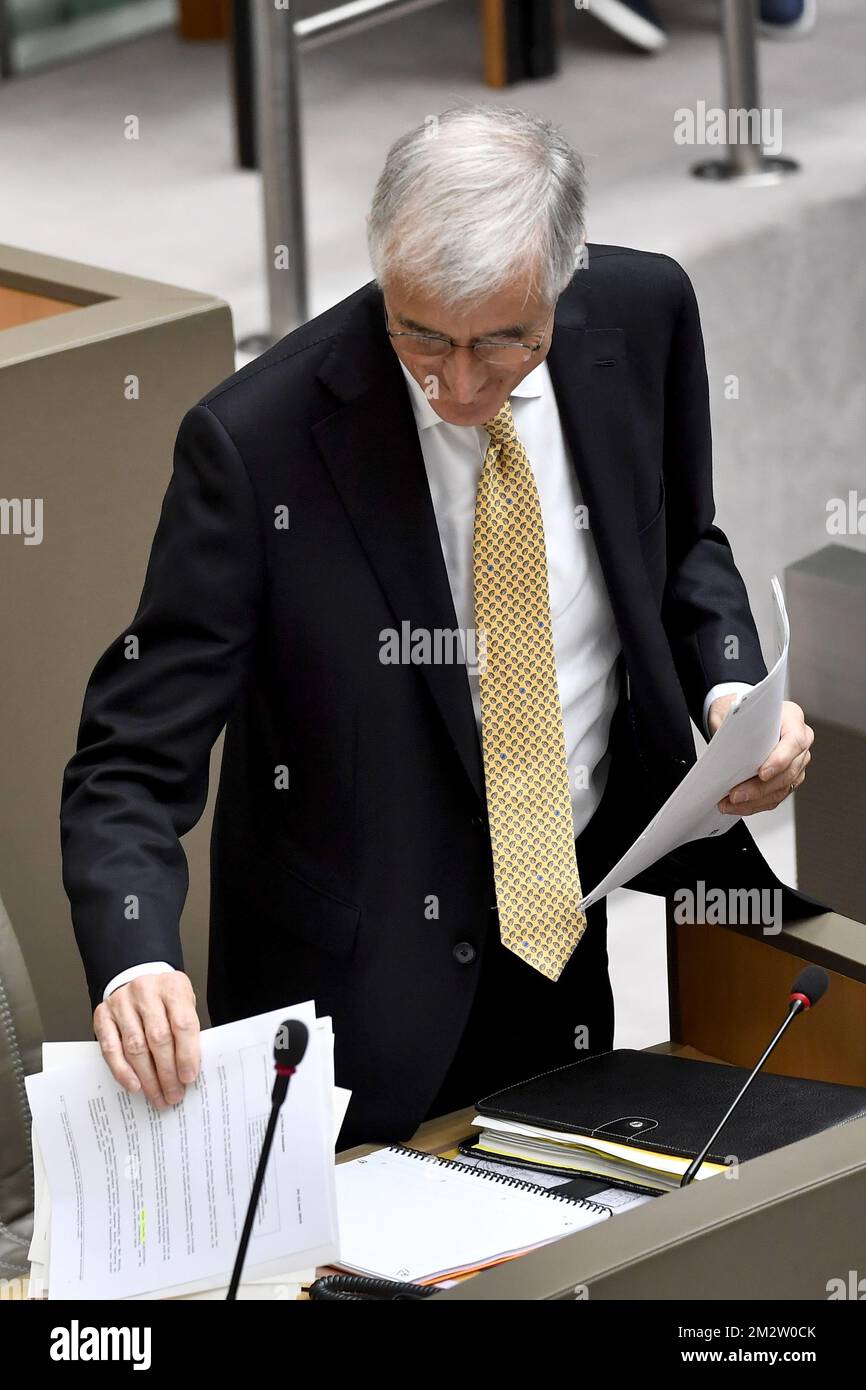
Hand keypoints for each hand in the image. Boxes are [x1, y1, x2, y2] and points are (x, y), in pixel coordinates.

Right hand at [93, 972, 200, 1108]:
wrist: (138, 982)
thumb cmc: (165, 999)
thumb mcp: (184, 1005)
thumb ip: (187, 1032)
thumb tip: (188, 1072)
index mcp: (173, 986)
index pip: (182, 1024)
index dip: (187, 1054)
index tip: (189, 1078)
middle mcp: (145, 990)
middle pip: (158, 1038)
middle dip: (167, 1073)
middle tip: (173, 1094)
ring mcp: (121, 1002)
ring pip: (135, 1047)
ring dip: (148, 1077)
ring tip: (157, 1096)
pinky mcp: (102, 1015)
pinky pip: (110, 1048)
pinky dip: (122, 1070)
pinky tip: (134, 1085)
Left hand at [711, 697, 813, 815]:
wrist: (741, 717)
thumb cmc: (742, 712)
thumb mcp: (735, 711)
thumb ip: (736, 726)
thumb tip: (726, 747)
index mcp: (792, 718)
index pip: (794, 742)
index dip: (779, 760)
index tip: (761, 773)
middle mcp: (800, 742)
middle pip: (788, 771)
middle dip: (760, 787)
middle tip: (736, 794)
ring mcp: (796, 762)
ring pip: (782, 788)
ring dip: (754, 800)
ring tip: (730, 803)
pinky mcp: (788, 779)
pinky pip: (775, 796)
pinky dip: (755, 804)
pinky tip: (737, 806)